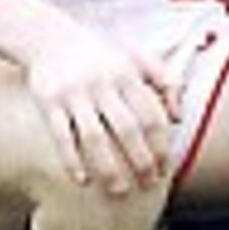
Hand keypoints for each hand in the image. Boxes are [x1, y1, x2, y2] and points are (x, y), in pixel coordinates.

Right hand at [18, 17, 178, 191]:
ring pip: (94, 138)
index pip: (150, 115)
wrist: (50, 38)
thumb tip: (179, 117)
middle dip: (140, 160)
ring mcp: (75, 94)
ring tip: (118, 191)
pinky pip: (62, 136)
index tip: (167, 167)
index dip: (160, 144)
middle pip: (126, 129)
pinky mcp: (49, 102)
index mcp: (127, 75)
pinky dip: (72, 160)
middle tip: (149, 184)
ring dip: (108, 167)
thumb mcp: (136, 57)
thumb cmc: (101, 54)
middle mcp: (102, 85)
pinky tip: (82, 180)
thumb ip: (164, 81)